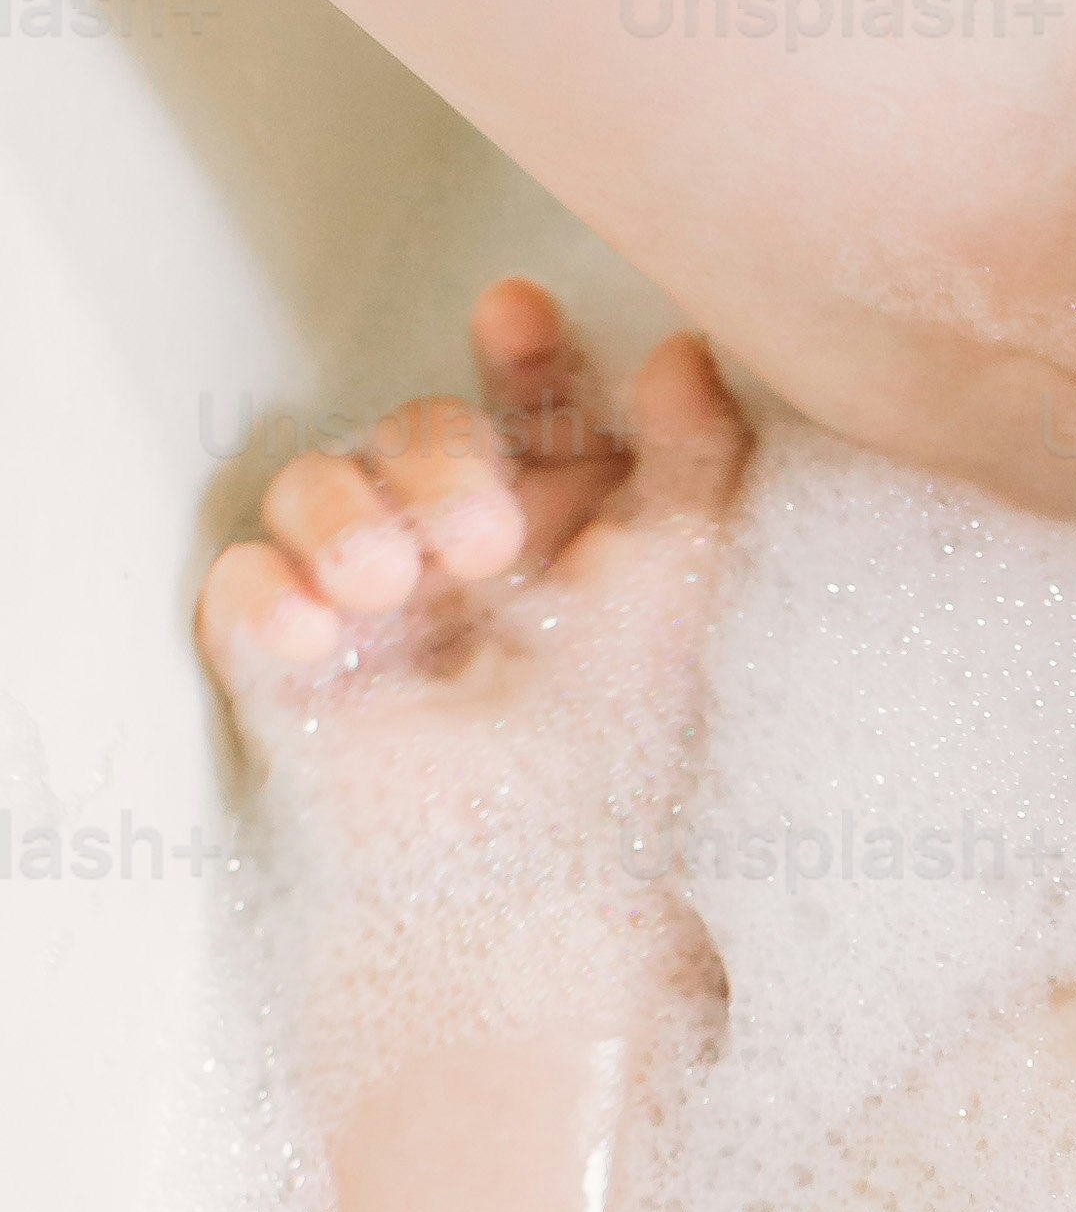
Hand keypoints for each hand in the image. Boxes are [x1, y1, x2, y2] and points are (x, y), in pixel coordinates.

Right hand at [198, 279, 750, 897]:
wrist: (533, 895)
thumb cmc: (617, 762)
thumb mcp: (679, 598)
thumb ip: (698, 469)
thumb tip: (686, 348)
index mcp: (560, 527)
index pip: (528, 405)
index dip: (520, 353)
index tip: (515, 316)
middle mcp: (457, 552)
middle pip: (415, 431)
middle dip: (441, 459)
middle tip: (486, 540)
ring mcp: (368, 604)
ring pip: (316, 484)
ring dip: (347, 512)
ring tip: (393, 584)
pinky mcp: (289, 666)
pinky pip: (241, 584)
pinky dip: (268, 594)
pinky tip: (320, 629)